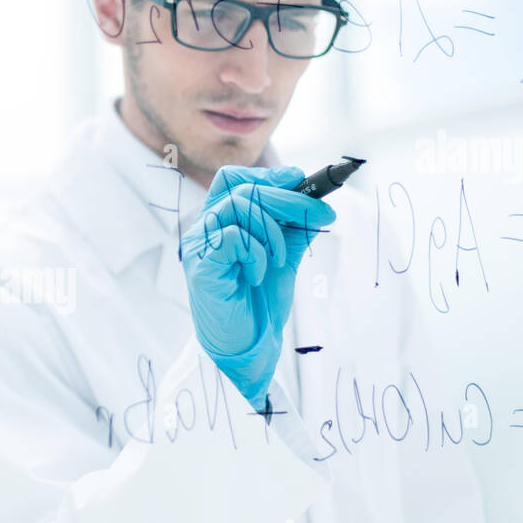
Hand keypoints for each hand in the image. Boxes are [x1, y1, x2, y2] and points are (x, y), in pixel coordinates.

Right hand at [181, 165, 335, 407]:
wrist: (249, 348)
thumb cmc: (258, 304)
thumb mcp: (284, 256)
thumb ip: (293, 227)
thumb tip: (318, 199)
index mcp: (220, 223)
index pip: (233, 179)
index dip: (267, 174)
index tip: (300, 178)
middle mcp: (204, 230)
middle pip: (242, 189)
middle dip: (288, 198)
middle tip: (322, 213)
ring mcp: (199, 247)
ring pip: (239, 207)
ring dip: (272, 230)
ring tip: (279, 261)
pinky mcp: (200, 267)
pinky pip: (234, 236)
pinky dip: (256, 252)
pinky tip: (256, 275)